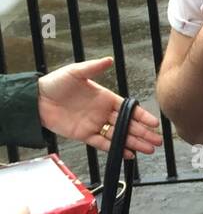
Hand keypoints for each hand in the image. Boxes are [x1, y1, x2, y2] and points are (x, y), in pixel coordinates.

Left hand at [37, 57, 163, 157]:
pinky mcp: (84, 134)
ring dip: (134, 142)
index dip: (142, 116)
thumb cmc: (55, 83)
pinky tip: (127, 153)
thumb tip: (108, 60)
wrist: (35, 100)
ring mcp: (95, 124)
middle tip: (157, 141)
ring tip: (148, 149)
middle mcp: (103, 112)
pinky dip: (115, 148)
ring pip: (119, 135)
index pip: (129, 109)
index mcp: (105, 97)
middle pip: (128, 124)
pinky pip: (102, 143)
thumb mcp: (75, 72)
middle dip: (144, 133)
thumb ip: (93, 68)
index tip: (154, 123)